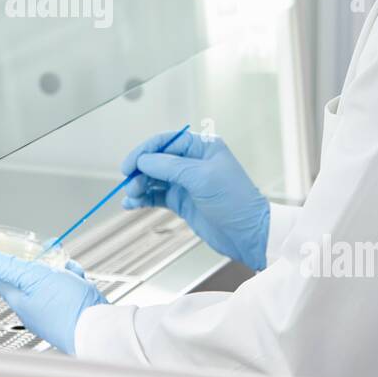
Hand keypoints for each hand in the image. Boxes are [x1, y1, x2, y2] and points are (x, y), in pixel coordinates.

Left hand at [0, 250, 107, 354]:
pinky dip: (74, 281)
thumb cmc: (66, 308)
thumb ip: (4, 266)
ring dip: (61, 270)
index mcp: (20, 301)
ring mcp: (54, 311)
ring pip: (53, 282)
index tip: (20, 248)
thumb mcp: (32, 277)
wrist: (98, 329)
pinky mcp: (71, 312)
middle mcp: (35, 308)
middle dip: (43, 262)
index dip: (12, 259)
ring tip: (69, 269)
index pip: (6, 276)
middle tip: (51, 252)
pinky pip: (69, 291)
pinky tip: (80, 280)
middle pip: (31, 277)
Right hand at [120, 130, 271, 270]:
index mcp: (202, 147)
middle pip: (156, 159)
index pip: (166, 141)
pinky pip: (157, 195)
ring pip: (154, 178)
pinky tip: (131, 205)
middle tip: (130, 185)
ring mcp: (186, 182)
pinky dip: (143, 199)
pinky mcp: (182, 201)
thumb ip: (169, 167)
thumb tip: (142, 161)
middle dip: (140, 171)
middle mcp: (192, 162)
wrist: (248, 234)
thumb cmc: (233, 200)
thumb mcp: (201, 178)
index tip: (129, 166)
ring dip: (139, 186)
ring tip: (131, 198)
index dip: (144, 151)